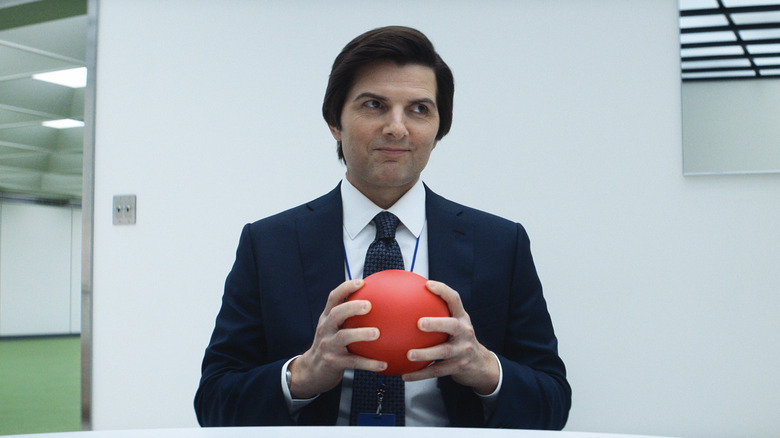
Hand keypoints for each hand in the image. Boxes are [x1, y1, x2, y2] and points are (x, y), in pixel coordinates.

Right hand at [288, 279, 386, 398]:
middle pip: (336, 314)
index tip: (362, 282)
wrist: (312, 371)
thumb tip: (380, 304)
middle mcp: (325, 329)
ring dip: (361, 334)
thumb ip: (349, 317)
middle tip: (368, 305)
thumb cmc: (330, 345)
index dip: (346, 288)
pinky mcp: (333, 363)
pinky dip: (369, 363)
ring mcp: (328, 346)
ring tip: (377, 333)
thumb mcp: (334, 329)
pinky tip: (383, 364)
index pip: (333, 298)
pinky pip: (353, 362)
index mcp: (327, 318)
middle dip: (351, 307)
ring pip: (343, 337)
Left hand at [402, 280, 499, 394]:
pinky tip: (405, 375)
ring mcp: (463, 350)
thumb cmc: (460, 340)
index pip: (455, 300)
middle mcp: (465, 332)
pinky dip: (420, 374)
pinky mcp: (458, 367)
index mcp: (462, 318)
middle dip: (436, 323)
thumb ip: (439, 314)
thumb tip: (408, 300)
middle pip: (452, 326)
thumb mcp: (456, 324)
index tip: (428, 284)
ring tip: (409, 354)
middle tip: (419, 323)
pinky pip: (437, 371)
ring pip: (444, 352)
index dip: (443, 291)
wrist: (481, 365)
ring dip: (425, 353)